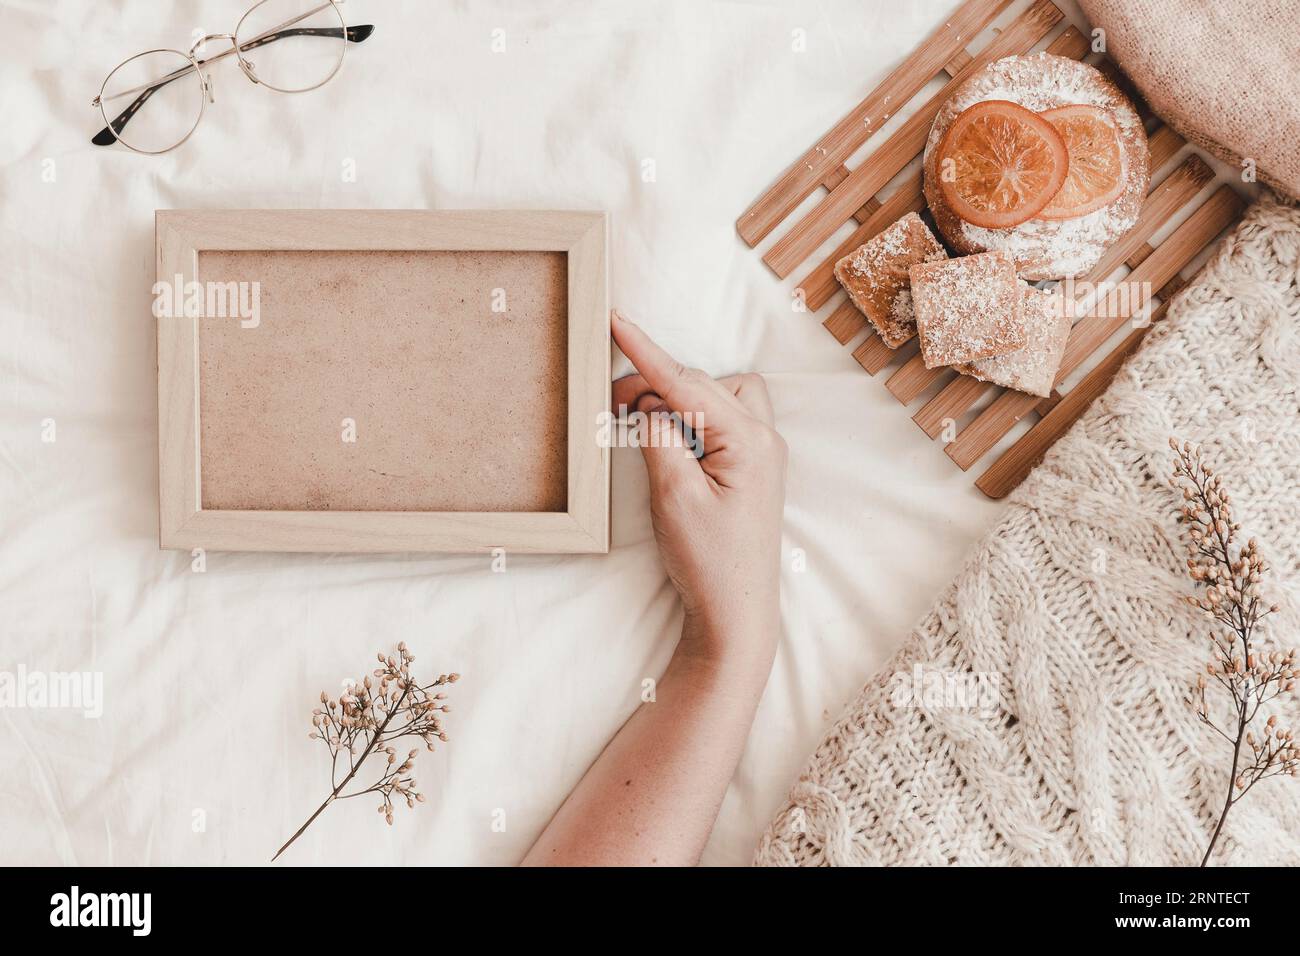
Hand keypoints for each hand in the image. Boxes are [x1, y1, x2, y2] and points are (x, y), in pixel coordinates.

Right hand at [611, 310, 786, 673]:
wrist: (736, 613)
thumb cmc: (709, 561)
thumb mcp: (674, 497)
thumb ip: (660, 438)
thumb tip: (652, 405)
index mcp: (749, 440)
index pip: (687, 383)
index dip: (646, 352)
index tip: (616, 321)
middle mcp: (763, 438)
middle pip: (702, 384)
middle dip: (654, 385)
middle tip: (609, 405)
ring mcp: (760, 453)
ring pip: (715, 396)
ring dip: (677, 400)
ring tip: (637, 424)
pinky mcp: (751, 468)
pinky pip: (719, 421)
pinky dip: (689, 420)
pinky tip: (665, 441)